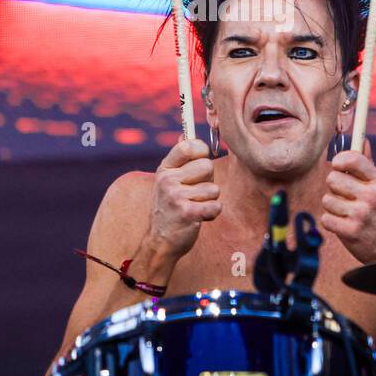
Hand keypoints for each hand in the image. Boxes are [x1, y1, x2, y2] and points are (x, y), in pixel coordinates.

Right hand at [147, 137, 220, 261]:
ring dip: (209, 200)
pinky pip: (215, 205)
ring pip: (213, 188)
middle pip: (207, 166)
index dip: (201, 151)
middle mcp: (167, 180)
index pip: (188, 146)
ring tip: (195, 206)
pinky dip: (212, 213)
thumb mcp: (167, 181)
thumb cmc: (170, 208)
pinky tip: (200, 217)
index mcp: (164, 169)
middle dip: (208, 180)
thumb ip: (179, 159)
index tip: (200, 161)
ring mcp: (176, 196)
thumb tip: (185, 134)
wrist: (160, 242)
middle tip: (195, 193)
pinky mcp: (187, 213)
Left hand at [320, 139, 375, 263]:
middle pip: (333, 178)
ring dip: (333, 207)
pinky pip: (326, 218)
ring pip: (327, 199)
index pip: (353, 158)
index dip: (339, 160)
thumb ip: (368, 164)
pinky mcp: (351, 231)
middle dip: (335, 188)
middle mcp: (371, 196)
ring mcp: (361, 214)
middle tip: (346, 197)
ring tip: (347, 213)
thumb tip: (362, 140)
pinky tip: (343, 224)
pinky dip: (331, 222)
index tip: (338, 166)